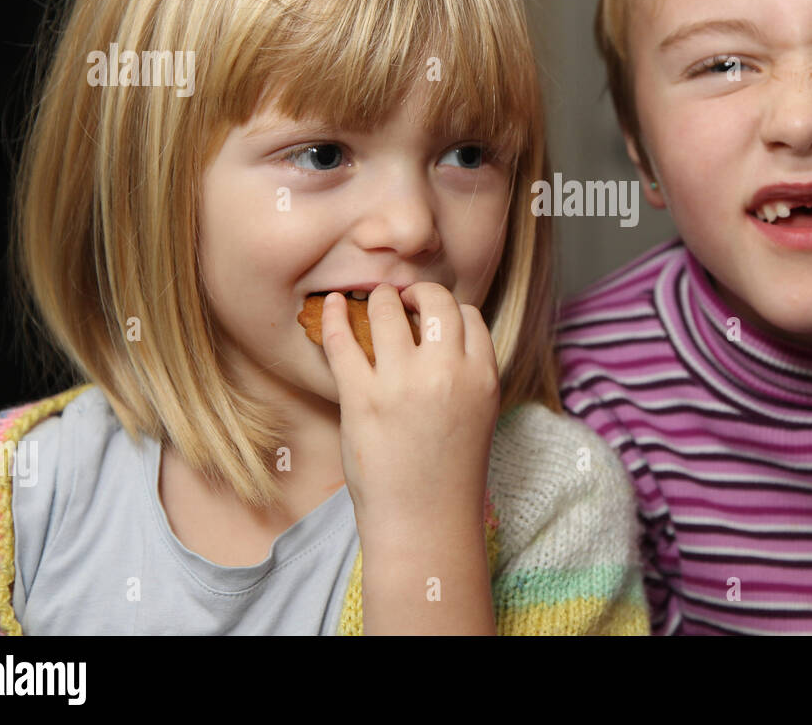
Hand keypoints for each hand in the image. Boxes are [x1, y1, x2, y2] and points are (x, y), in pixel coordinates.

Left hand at [320, 283, 499, 536]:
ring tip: (371, 302)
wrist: (425, 521)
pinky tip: (329, 304)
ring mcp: (402, 384)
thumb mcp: (479, 416)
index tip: (432, 315)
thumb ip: (468, 375)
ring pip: (388, 309)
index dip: (449, 309)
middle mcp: (447, 372)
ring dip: (378, 299)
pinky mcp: (361, 398)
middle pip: (436, 300)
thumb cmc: (450, 474)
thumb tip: (442, 338)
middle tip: (403, 297)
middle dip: (418, 291)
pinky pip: (342, 340)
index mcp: (482, 377)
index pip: (469, 316)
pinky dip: (332, 316)